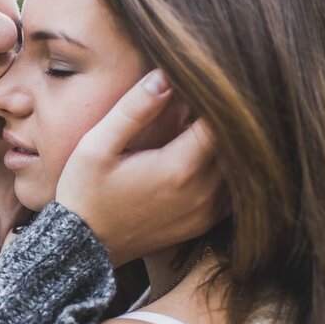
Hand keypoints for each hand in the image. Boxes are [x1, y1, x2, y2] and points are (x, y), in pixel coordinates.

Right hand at [56, 70, 221, 267]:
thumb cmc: (85, 194)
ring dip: (229, 143)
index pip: (222, 120)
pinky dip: (229, 170)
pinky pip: (234, 190)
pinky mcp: (205, 222)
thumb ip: (133, 110)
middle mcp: (203, 192)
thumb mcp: (96, 146)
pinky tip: (205, 156)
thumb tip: (165, 75)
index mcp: (179, 167)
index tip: (203, 81)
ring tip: (205, 125)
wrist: (83, 248)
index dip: (217, 96)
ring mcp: (207, 211)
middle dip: (224, 117)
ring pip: (241, 166)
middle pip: (237, 142)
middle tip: (206, 99)